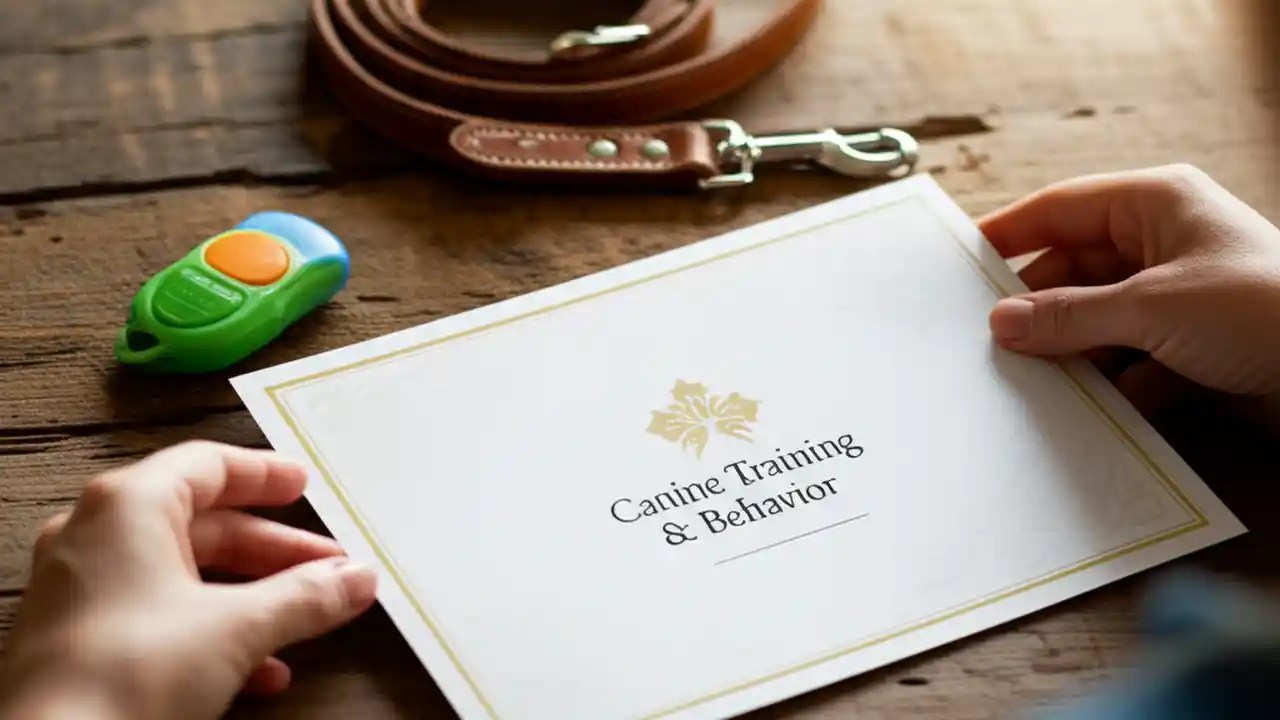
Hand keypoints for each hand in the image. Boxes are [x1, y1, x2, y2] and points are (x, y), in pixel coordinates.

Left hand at [0, 442, 377, 719]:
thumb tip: (354, 578)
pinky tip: (261, 670)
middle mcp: (97, 537)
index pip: (207, 465)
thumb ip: (305, 597)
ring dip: (252, 596)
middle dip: (272, 551)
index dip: (264, 474)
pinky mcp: (81, 640)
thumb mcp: (239, 628)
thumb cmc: (121, 676)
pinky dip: (214, 630)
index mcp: (128, 506)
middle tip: (324, 566)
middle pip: (202, 524)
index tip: (302, 485)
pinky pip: (161, 616)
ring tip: (305, 618)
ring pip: (185, 575)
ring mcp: (84, 589)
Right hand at [985, 164, 1279, 395]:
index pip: (1060, 207)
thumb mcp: (1153, 308)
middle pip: (1074, 269)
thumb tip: (1002, 322)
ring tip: (1029, 378)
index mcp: (1157, 204)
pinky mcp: (1192, 347)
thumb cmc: (1264, 311)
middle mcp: (1164, 244)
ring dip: (1072, 350)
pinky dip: (1111, 384)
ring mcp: (1179, 297)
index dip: (1007, 233)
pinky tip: (1092, 407)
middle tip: (988, 339)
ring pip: (1097, 319)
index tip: (958, 262)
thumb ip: (1070, 315)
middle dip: (1038, 307)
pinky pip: (1128, 359)